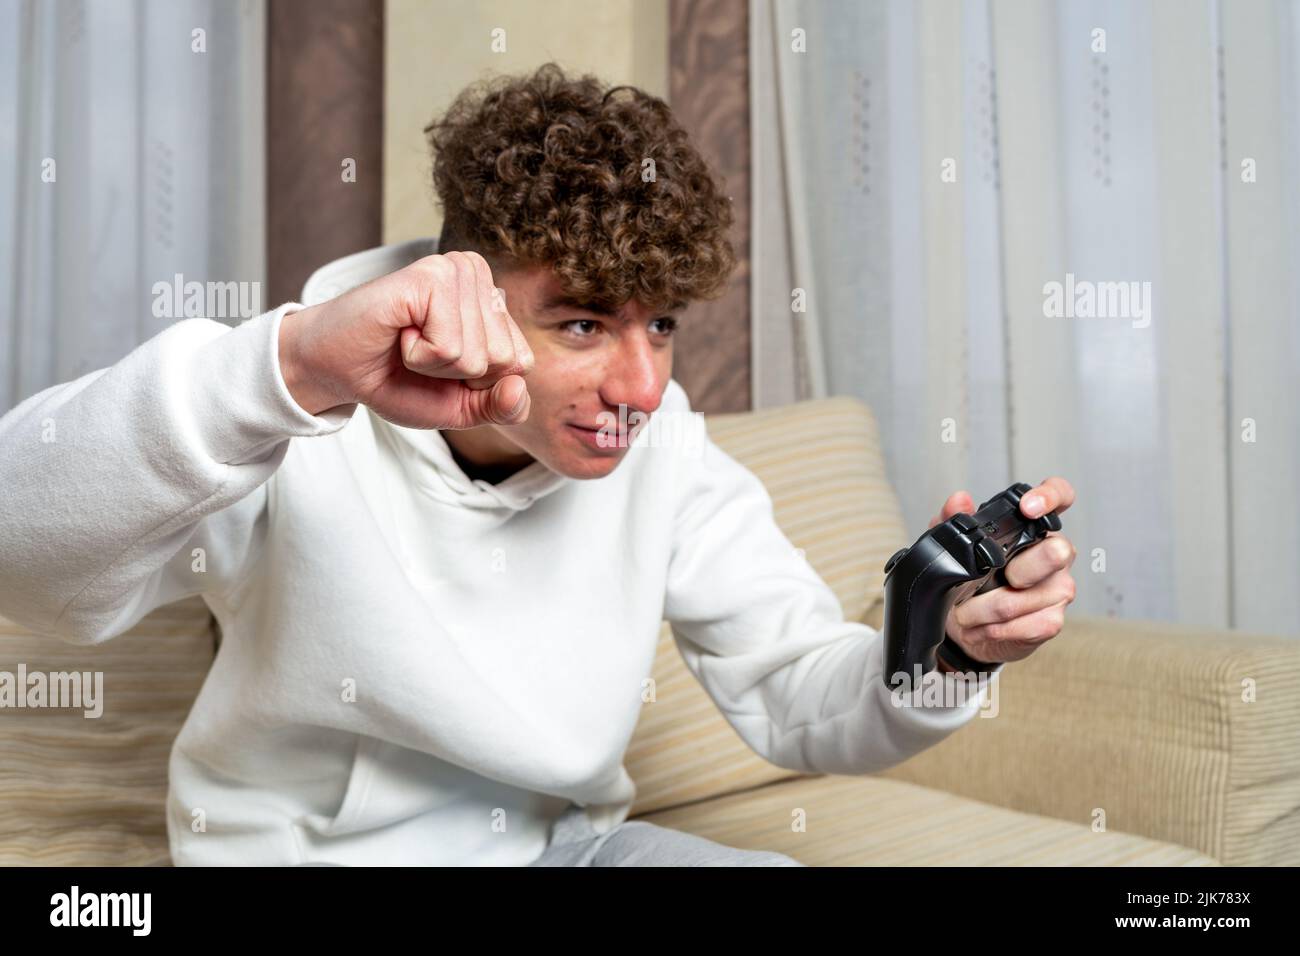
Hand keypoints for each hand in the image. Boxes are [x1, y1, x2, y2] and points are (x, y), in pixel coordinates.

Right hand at [277, 251, 534, 428]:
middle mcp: (478, 276)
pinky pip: (450, 348)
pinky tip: (401, 334)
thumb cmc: (396, 378)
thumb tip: (518, 387)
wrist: (336, 369)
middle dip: (458, 375)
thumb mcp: (461, 406)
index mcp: (491, 300)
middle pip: (505, 360)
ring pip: (478, 356)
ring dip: (435, 366)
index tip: (440, 366)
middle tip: (420, 354)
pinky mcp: (431, 276)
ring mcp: (456, 272)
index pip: (521, 364)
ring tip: (408, 343)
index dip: (477, 384)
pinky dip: (420, 357)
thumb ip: (501, 406)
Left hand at [928, 477, 1077, 665]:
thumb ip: (951, 520)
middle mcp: (1053, 553)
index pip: (1059, 496)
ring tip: (965, 612)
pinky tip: (981, 627)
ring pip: (1028, 596)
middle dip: (1016, 570)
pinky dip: (995, 629)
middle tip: (982, 581)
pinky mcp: (1053, 619)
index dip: (1049, 497)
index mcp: (1032, 528)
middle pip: (1056, 552)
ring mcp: (1058, 587)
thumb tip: (958, 501)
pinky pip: (1030, 624)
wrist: (965, 628)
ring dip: (985, 609)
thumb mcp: (951, 548)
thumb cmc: (967, 581)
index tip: (1027, 507)